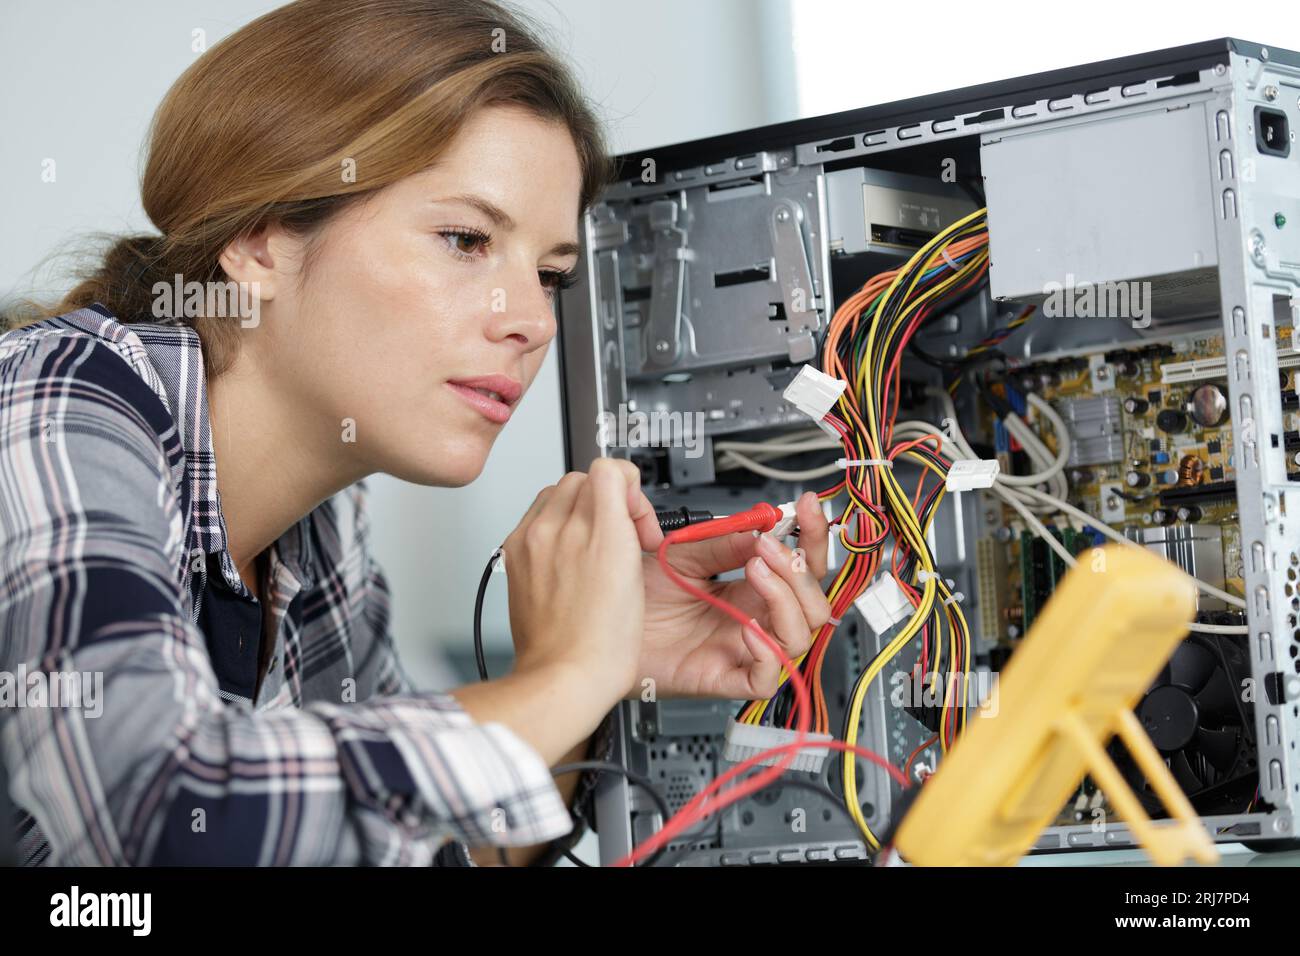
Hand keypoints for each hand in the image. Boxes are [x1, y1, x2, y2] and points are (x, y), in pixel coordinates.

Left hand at [500, 458, 660, 706]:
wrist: (564, 674)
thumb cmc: (604, 643)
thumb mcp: (634, 575)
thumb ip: (626, 526)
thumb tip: (620, 501)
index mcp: (599, 534)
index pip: (608, 468)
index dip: (628, 483)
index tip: (634, 508)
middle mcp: (559, 530)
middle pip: (583, 477)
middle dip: (605, 496)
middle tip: (619, 528)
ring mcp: (532, 540)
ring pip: (557, 492)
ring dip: (578, 506)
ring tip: (592, 539)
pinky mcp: (514, 554)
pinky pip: (535, 516)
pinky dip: (553, 523)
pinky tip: (568, 551)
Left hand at [634, 491, 831, 699]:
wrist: (597, 622)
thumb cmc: (634, 596)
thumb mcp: (682, 554)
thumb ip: (723, 541)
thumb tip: (761, 528)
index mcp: (749, 590)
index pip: (802, 568)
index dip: (812, 536)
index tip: (806, 506)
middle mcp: (753, 619)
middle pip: (814, 604)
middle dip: (801, 569)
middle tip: (767, 545)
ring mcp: (741, 650)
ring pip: (800, 638)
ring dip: (785, 598)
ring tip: (754, 570)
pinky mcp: (723, 679)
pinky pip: (766, 677)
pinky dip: (766, 651)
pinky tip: (747, 626)